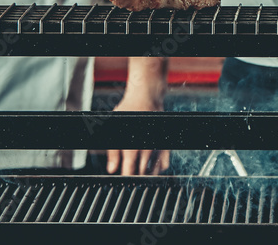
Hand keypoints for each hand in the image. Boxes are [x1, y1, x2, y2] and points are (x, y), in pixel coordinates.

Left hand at [107, 58, 169, 175]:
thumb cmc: (128, 110)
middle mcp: (147, 149)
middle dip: (136, 176)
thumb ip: (113, 152)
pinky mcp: (165, 142)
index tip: (122, 180)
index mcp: (132, 148)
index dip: (125, 178)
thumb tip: (112, 169)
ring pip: (155, 170)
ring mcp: (158, 146)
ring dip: (148, 174)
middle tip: (130, 175)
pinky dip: (160, 166)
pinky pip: (166, 161)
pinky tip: (153, 165)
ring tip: (141, 173)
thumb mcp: (114, 129)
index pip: (129, 172)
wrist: (146, 96)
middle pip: (142, 173)